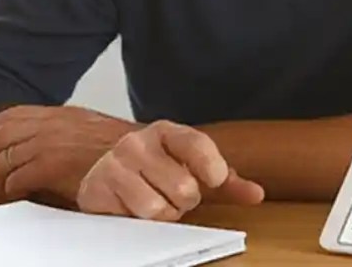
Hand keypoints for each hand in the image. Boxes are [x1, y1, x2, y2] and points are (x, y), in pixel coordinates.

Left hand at [0, 105, 139, 201]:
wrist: (143, 158)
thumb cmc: (124, 149)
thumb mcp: (92, 127)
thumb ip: (66, 128)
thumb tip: (43, 138)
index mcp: (62, 114)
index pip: (11, 115)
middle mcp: (53, 125)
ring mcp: (51, 144)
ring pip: (1, 159)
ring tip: (2, 186)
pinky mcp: (52, 166)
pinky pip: (14, 178)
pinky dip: (10, 188)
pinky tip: (19, 192)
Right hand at [77, 121, 264, 221]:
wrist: (108, 166)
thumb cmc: (160, 167)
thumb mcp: (194, 167)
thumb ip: (227, 181)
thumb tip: (256, 194)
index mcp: (167, 132)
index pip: (197, 145)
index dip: (213, 168)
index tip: (214, 180)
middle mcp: (137, 144)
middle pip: (183, 188)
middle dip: (186, 200)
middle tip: (177, 194)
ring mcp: (113, 166)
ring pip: (156, 208)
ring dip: (164, 214)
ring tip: (158, 201)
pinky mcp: (95, 190)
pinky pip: (131, 218)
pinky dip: (140, 221)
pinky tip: (135, 207)